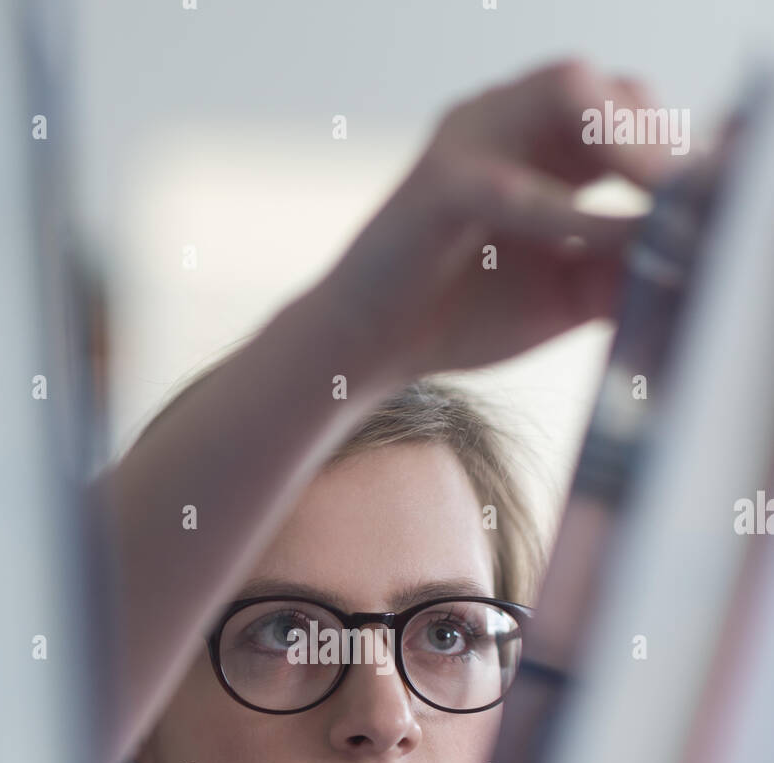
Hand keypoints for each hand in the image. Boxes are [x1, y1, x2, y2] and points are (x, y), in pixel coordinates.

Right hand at [319, 59, 677, 382]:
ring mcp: (469, 138)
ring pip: (566, 91)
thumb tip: (693, 261)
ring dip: (628, 139)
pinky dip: (576, 211)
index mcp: (541, 142)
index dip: (676, 147)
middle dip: (659, 136)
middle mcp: (507, 120)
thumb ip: (625, 269)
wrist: (370, 349)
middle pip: (605, 85)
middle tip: (701, 195)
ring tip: (668, 197)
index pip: (626, 110)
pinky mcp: (436, 183)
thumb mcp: (568, 293)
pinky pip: (516, 184)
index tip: (719, 194)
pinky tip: (620, 237)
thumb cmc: (462, 314)